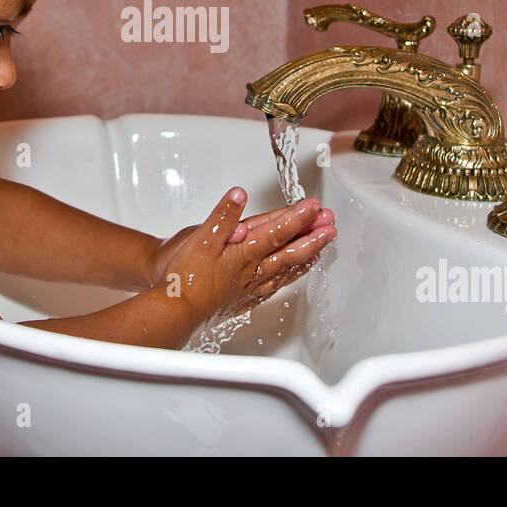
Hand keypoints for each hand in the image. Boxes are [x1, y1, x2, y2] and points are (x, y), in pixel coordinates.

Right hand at [155, 188, 336, 324]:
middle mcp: (253, 271)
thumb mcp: (200, 240)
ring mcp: (251, 287)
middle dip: (312, 237)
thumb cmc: (185, 278)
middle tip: (331, 226)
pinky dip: (288, 278)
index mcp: (245, 252)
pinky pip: (275, 286)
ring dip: (306, 257)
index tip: (315, 206)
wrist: (175, 312)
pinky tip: (291, 276)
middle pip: (290, 251)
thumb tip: (239, 194)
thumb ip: (222, 216)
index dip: (298, 217)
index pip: (278, 230)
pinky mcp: (244, 300)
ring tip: (321, 249)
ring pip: (286, 270)